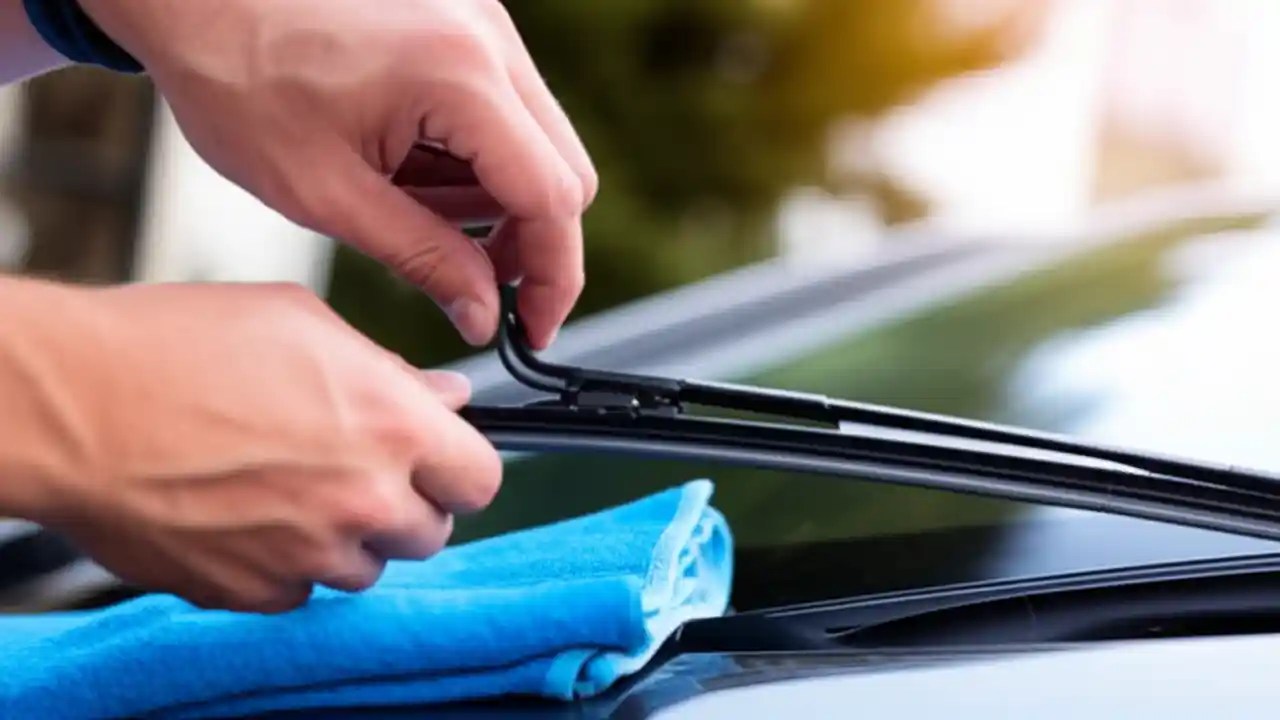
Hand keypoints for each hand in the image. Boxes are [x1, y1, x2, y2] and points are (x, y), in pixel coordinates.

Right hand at [27, 282, 499, 611]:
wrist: (75, 407)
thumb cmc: (176, 348)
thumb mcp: (302, 324)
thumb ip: (389, 372)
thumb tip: (445, 395)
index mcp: (392, 426)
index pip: (482, 478)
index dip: (459, 468)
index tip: (439, 461)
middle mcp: (364, 500)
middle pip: (430, 532)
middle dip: (404, 504)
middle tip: (355, 470)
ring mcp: (311, 555)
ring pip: (366, 567)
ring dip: (345, 538)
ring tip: (286, 487)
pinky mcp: (255, 593)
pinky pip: (301, 593)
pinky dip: (287, 565)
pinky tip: (247, 517)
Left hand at [79, 0, 596, 347]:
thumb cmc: (239, 80)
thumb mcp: (327, 194)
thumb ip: (423, 258)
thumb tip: (484, 314)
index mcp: (458, 76)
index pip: (552, 197)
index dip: (553, 277)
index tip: (531, 329)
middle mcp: (489, 41)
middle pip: (565, 172)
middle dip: (530, 244)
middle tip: (477, 289)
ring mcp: (483, 28)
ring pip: (540, 147)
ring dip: (497, 202)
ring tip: (414, 213)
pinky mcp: (467, 29)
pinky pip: (506, 116)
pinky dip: (475, 163)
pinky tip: (413, 172)